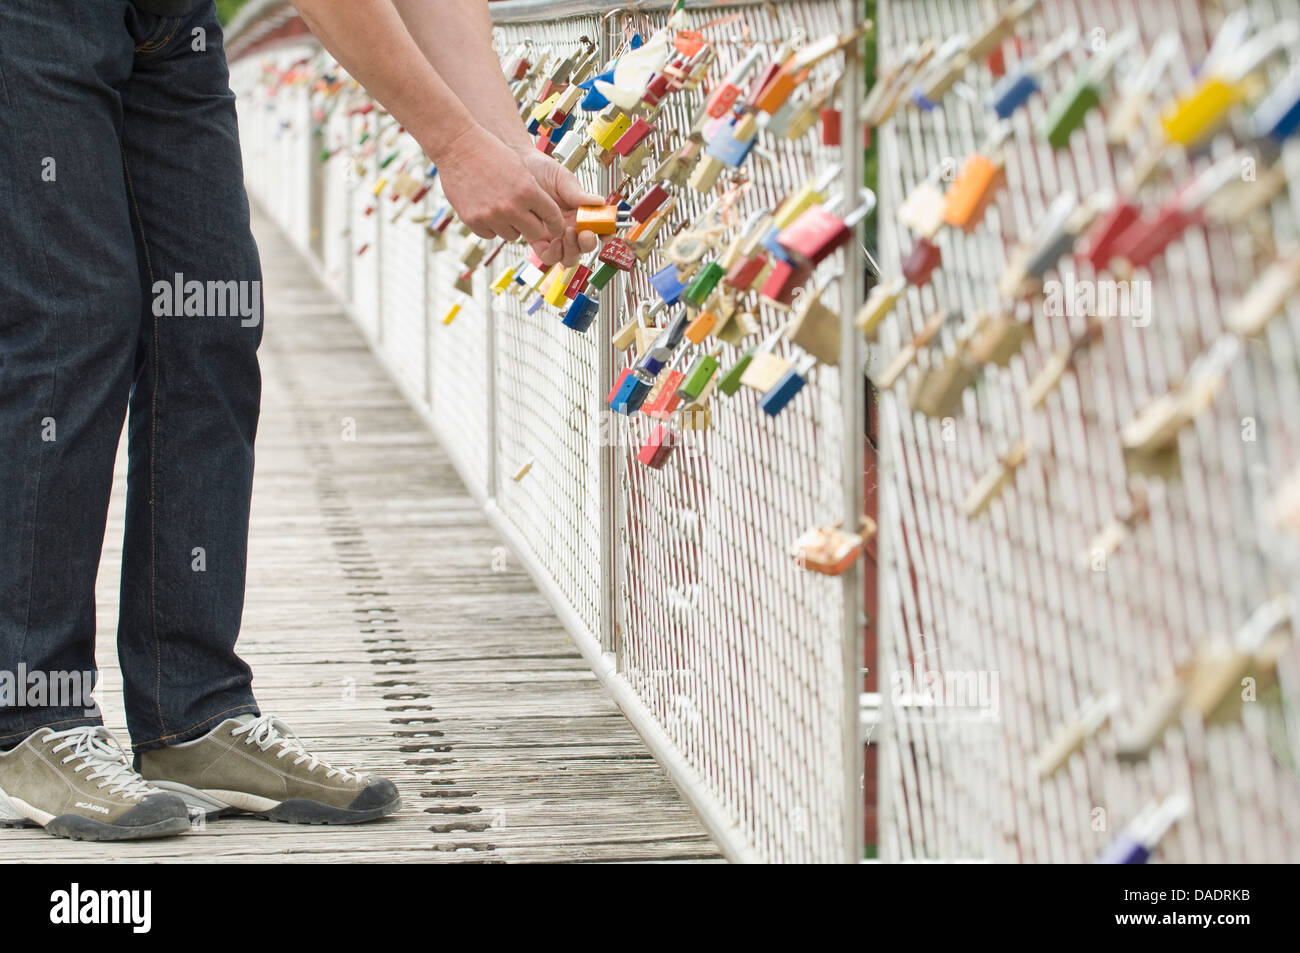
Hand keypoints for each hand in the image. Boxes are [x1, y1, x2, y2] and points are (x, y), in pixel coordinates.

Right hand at [433, 124, 565, 241]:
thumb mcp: (522, 170)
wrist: (458, 146)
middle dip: (534, 226)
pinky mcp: (473, 221)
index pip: (552, 216)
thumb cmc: (492, 153)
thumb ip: (534, 194)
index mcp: (528, 191)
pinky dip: (490, 226)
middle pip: (535, 232)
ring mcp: (491, 216)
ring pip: (512, 235)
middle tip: (529, 219)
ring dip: (510, 225)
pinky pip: (490, 234)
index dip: (556, 223)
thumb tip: (545, 217)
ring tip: (502, 207)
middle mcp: (511, 207)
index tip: (556, 227)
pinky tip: (486, 208)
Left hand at [517, 148, 602, 266]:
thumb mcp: (562, 178)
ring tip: (567, 233)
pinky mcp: (536, 239)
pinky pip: (547, 255)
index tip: (607, 233)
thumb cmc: (540, 170)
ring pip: (567, 257)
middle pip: (583, 248)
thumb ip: (579, 194)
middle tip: (584, 233)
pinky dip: (553, 253)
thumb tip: (599, 202)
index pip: (598, 229)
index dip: (606, 234)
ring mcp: (553, 235)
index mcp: (580, 213)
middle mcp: (569, 226)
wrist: (518, 166)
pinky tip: (554, 240)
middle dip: (586, 244)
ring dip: (571, 251)